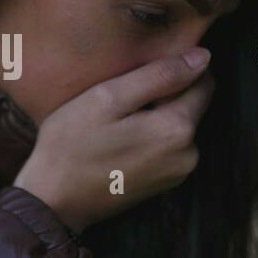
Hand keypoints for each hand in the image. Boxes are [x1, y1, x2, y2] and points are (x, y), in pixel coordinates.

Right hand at [14, 49, 214, 232]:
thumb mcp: (109, 98)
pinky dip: (151, 136)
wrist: (54, 201)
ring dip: (157, 116)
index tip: (140, 74)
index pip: (204, 81)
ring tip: (118, 122)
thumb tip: (203, 57)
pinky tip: (121, 140)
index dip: (176, 69)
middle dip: (165, 95)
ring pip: (179, 124)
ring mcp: (179, 173)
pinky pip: (168, 146)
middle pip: (192, 104)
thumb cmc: (72, 145)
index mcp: (178, 128)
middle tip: (121, 99)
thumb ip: (159, 75)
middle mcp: (189, 153)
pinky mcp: (166, 183)